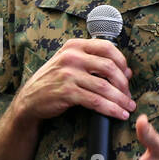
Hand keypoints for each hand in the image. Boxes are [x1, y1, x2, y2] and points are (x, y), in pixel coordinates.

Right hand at [13, 38, 134, 124]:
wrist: (30, 99)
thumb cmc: (53, 81)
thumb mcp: (70, 64)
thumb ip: (94, 63)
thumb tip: (127, 71)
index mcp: (74, 46)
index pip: (107, 47)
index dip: (122, 62)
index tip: (127, 76)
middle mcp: (71, 57)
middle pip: (109, 67)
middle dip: (123, 84)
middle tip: (128, 96)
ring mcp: (68, 74)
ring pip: (104, 86)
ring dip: (120, 99)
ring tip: (128, 108)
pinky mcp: (67, 92)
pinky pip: (95, 101)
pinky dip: (110, 109)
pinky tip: (118, 114)